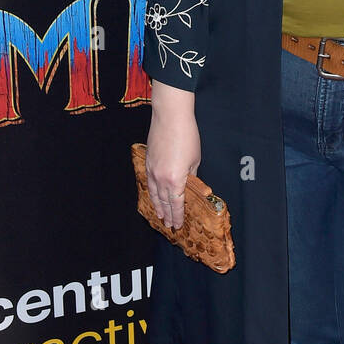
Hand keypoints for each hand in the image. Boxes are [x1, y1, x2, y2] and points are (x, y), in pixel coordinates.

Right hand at [145, 110, 200, 230]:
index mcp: (175, 180)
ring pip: (154, 194)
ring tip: (160, 217)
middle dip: (167, 215)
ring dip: (158, 207)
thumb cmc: (186, 136)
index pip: (176, 204)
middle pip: (164, 202)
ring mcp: (152, 170)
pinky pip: (149, 184)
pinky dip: (151, 193)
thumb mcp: (195, 159)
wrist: (169, 117)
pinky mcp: (148, 162)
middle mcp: (161, 178)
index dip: (177, 216)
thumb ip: (192, 176)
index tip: (178, 225)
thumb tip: (189, 185)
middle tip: (169, 226)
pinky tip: (153, 197)